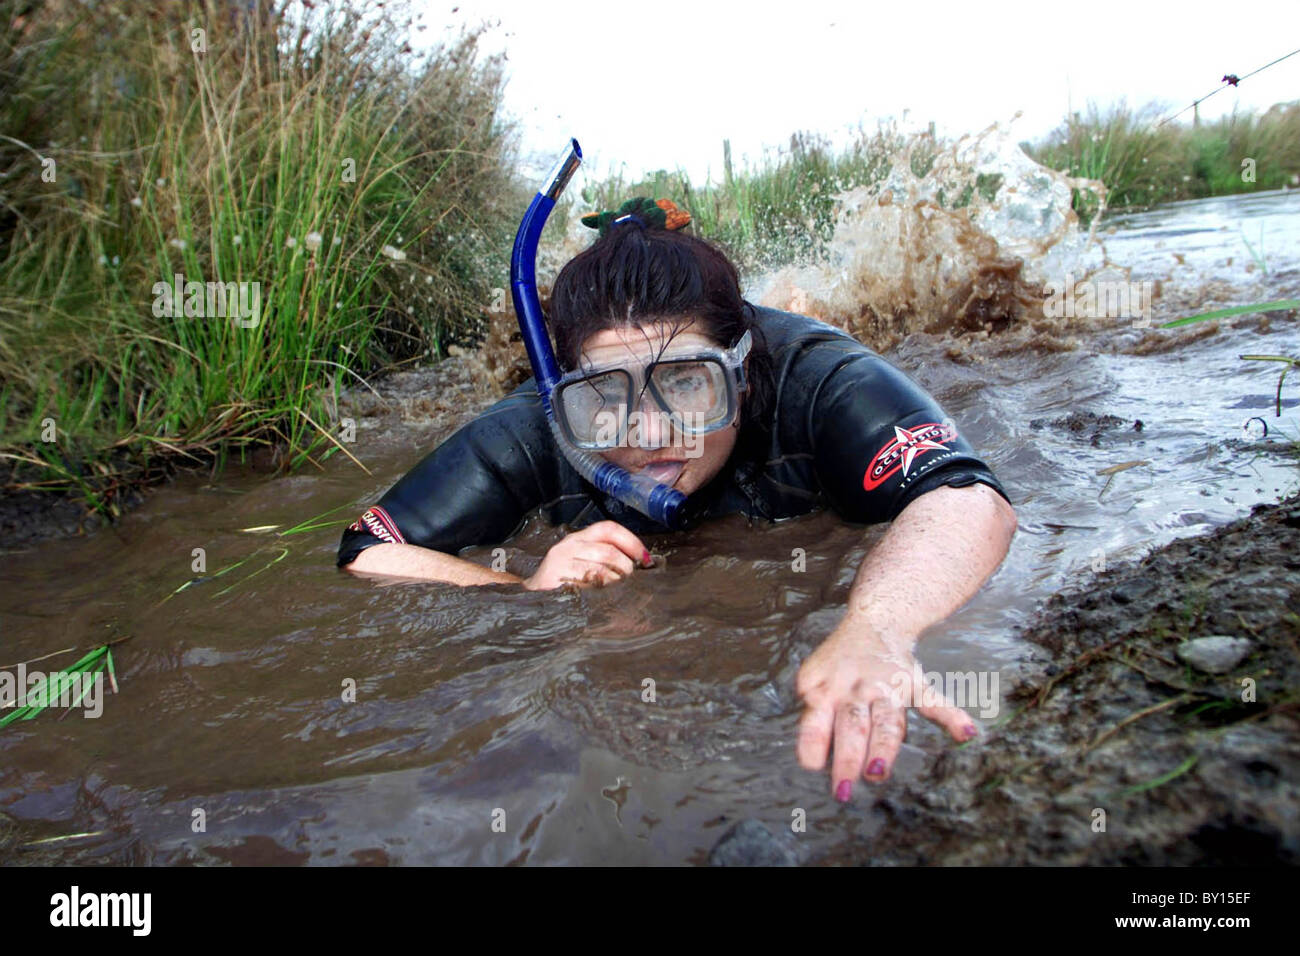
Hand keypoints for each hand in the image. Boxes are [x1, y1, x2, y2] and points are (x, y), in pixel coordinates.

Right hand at [523, 520, 652, 590]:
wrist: (532, 598)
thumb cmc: (564, 582)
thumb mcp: (584, 563)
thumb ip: (607, 559)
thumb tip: (643, 564)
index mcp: (579, 538)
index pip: (608, 528)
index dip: (631, 541)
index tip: (645, 558)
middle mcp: (569, 545)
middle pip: (608, 551)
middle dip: (626, 568)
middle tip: (631, 582)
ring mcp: (560, 561)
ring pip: (600, 568)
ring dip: (616, 583)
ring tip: (618, 592)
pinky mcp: (555, 578)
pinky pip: (587, 584)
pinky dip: (601, 592)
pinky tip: (604, 598)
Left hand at [795, 628, 977, 800]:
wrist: (876, 621)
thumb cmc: (839, 662)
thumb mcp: (814, 677)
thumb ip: (813, 711)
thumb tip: (813, 757)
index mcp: (829, 690)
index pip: (817, 719)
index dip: (813, 743)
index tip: (812, 767)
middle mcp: (858, 690)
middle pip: (852, 725)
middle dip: (848, 757)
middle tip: (844, 789)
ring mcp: (888, 688)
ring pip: (887, 721)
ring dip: (883, 747)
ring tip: (879, 772)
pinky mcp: (914, 684)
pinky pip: (934, 701)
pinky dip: (952, 716)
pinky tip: (966, 733)